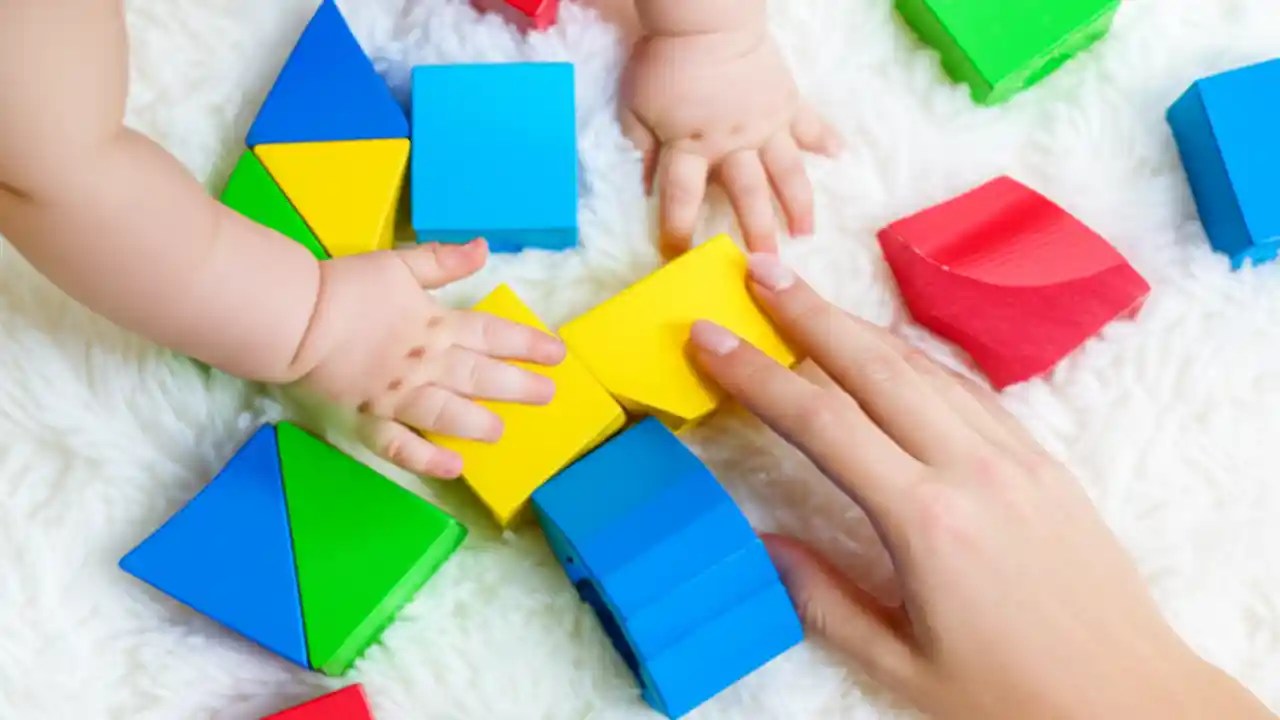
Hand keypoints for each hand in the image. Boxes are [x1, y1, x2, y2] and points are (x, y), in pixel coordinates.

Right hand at [291, 239, 564, 477]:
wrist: (294, 319)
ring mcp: (398, 397)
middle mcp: (425, 364)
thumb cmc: (343, 287)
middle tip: (548, 396)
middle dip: (519, 386)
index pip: (492, 334)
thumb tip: (483, 248)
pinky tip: (453, 469)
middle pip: (481, 376)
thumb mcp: (398, 264)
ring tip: (501, 432)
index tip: (558, 354)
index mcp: (435, 325)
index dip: (528, 343)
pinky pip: (402, 446)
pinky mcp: (369, 420)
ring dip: (479, 424)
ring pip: (450, 415)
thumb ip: (442, 261)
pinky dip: (428, 460)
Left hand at [620, 14, 840, 257]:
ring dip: (798, 204)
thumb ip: (640, 152)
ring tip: (806, 232)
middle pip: (746, 195)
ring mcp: (767, 124)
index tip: (679, 258)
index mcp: (692, 146)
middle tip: (767, 264)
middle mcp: (734, 143)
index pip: (681, 197)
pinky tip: (842, 156)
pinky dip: (827, 139)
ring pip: (787, 172)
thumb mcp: (635, 110)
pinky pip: (811, 124)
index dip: (678, 230)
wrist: (704, 19)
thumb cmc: (662, 62)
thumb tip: (643, 191)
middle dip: (756, 232)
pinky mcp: (787, 102)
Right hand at [686, 255, 1272, 718]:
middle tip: (758, 271)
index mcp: (926, 523)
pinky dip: (917, 359)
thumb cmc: (1013, 696)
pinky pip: (968, 389)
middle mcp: (971, 471)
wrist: (1131, 699)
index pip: (822, 425)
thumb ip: (824, 599)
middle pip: (874, 367)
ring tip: (808, 297)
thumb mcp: (901, 667)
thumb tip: (763, 544)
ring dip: (859, 326)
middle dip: (809, 314)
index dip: (757, 374)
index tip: (710, 337)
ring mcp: (1014, 457)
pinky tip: (888, 349)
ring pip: (924, 368)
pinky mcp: (1043, 460)